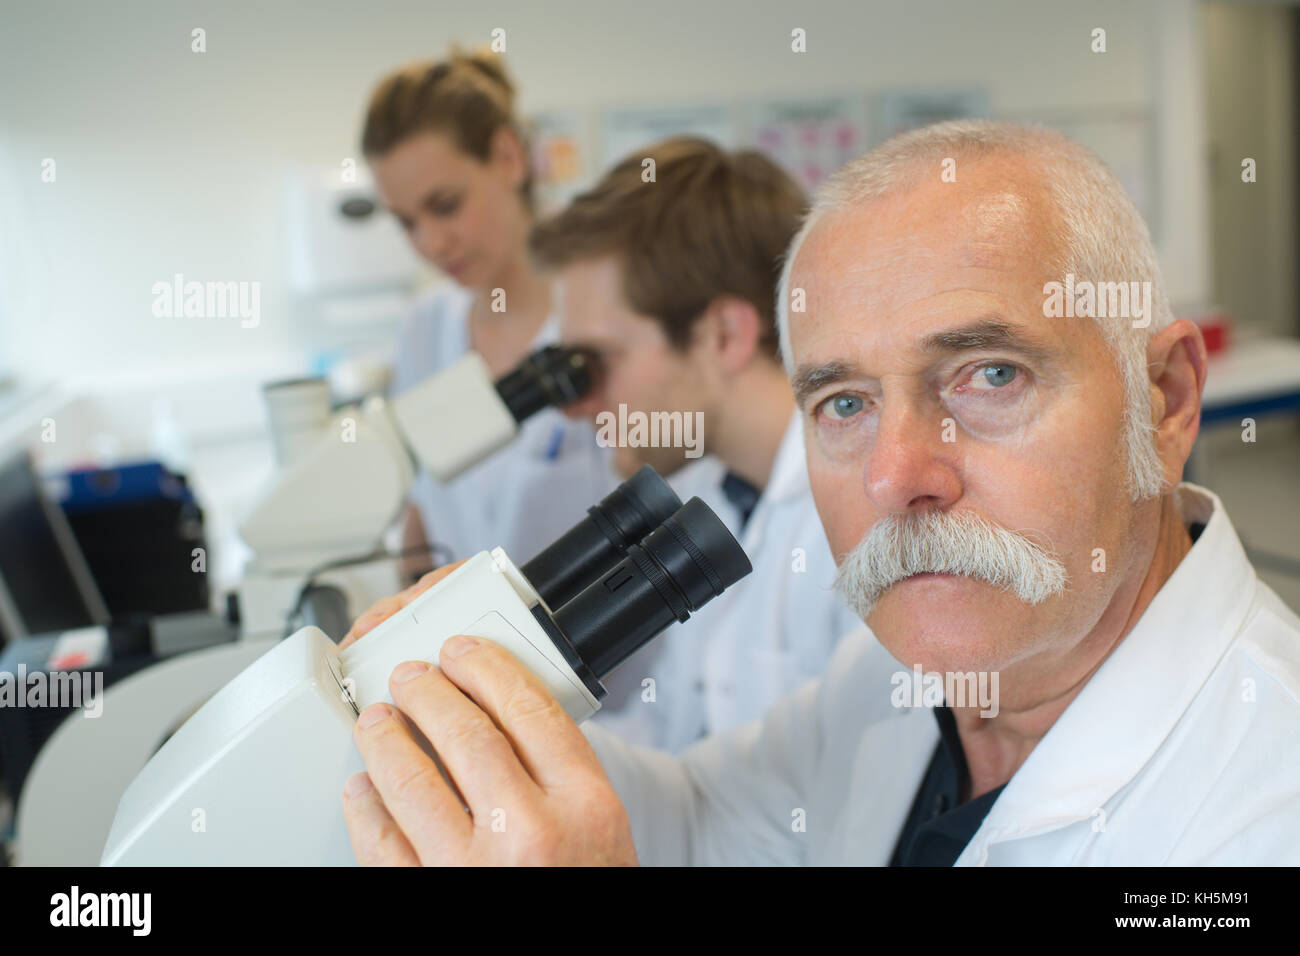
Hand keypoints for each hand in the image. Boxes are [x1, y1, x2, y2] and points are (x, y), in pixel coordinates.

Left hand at [338, 569, 638, 865]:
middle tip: (412, 673)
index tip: (465, 650)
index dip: (488, 666)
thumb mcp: (605, 825)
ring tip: (377, 716)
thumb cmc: (589, 891)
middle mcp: (528, 833)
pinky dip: (366, 807)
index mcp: (584, 805)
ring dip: (386, 738)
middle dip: (429, 690)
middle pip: (467, 734)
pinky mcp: (424, 896)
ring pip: (412, 781)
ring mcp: (470, 868)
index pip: (530, 708)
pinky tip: (362, 787)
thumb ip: (566, 770)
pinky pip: (383, 843)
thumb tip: (508, 706)